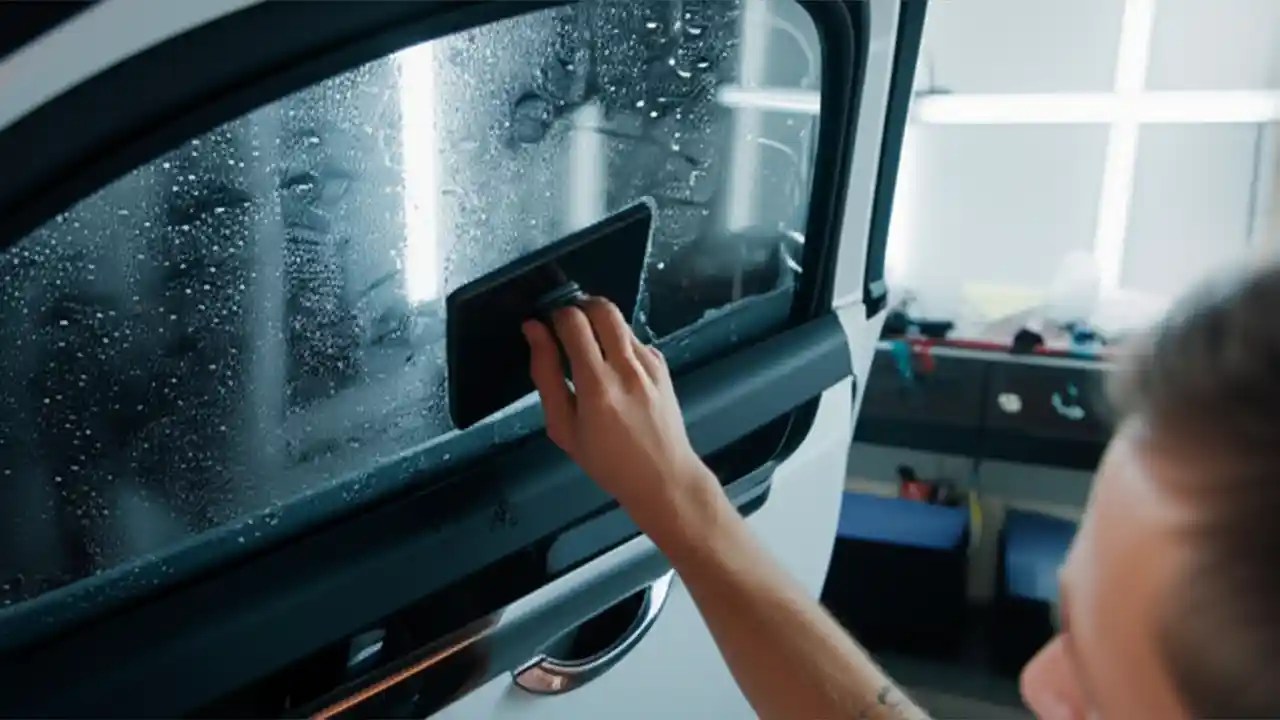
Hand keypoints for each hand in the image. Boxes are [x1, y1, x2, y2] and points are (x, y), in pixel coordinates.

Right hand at [522, 298, 717, 536]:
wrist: (664, 477)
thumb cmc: (606, 461)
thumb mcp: (563, 427)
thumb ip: (546, 376)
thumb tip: (533, 330)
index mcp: (597, 386)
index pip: (573, 322)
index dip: (553, 316)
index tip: (544, 328)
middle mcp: (627, 367)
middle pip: (601, 307)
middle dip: (577, 307)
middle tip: (564, 329)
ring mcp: (649, 363)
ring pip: (619, 319)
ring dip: (597, 323)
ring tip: (586, 349)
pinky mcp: (662, 364)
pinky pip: (633, 338)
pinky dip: (616, 341)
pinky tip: (611, 368)